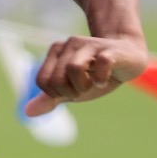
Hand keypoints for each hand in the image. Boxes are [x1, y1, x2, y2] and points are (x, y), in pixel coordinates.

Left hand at [24, 34, 146, 115]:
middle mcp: (69, 45)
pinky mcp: (109, 49)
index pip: (42, 81)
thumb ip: (50, 98)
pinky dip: (101, 78)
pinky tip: (104, 81)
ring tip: (93, 84)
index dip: (55, 94)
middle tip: (84, 88)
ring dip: (83, 85)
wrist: (129, 57)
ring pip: (73, 68)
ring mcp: (89, 45)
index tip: (71, 91)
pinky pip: (101, 63)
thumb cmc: (97, 74)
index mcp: (55, 53)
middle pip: (56, 78)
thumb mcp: (72, 89)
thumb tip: (27, 112)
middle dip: (70, 92)